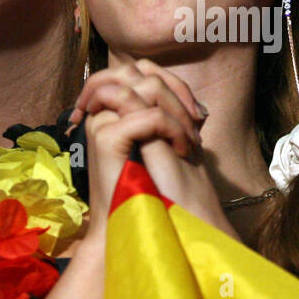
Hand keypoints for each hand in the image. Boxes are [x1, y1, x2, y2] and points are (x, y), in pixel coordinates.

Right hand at [72, 61, 227, 232]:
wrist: (142, 227)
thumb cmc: (158, 192)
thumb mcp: (165, 147)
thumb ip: (168, 119)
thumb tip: (193, 101)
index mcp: (111, 113)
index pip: (141, 72)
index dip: (174, 86)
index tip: (196, 115)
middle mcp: (102, 113)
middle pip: (138, 71)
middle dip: (176, 92)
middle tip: (196, 122)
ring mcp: (102, 124)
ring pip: (145, 87)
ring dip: (176, 110)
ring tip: (188, 140)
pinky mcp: (107, 138)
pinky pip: (150, 116)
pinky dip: (173, 129)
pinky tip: (182, 150)